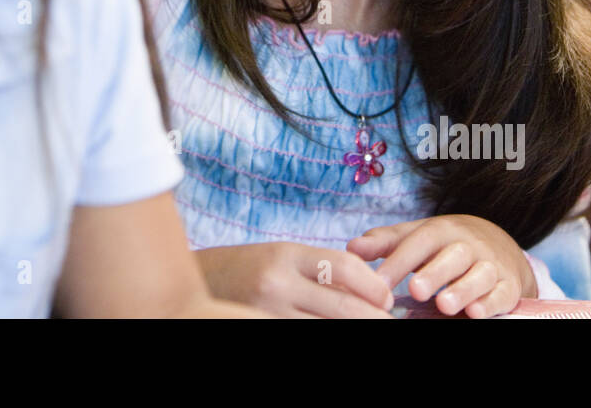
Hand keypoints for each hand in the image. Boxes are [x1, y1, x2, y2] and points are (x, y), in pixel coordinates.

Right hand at [196, 242, 395, 317]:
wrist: (202, 281)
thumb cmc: (251, 267)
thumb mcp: (284, 256)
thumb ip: (321, 271)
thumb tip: (370, 292)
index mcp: (287, 255)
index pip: (344, 267)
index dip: (373, 285)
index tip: (386, 297)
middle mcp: (278, 283)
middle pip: (342, 306)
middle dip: (373, 317)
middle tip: (388, 320)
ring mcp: (268, 311)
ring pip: (327, 328)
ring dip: (353, 328)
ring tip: (366, 325)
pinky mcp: (260, 327)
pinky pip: (305, 336)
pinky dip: (325, 334)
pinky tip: (337, 331)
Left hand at [347, 215, 537, 317]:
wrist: (496, 244)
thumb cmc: (443, 245)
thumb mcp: (415, 237)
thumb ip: (384, 242)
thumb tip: (351, 248)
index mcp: (441, 230)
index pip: (418, 242)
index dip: (399, 262)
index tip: (379, 283)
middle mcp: (468, 244)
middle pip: (453, 256)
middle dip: (435, 273)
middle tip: (415, 290)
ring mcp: (491, 264)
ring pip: (480, 274)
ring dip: (463, 289)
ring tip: (444, 305)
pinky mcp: (509, 285)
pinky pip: (502, 293)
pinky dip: (490, 303)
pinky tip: (475, 312)